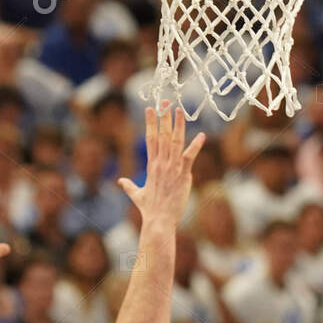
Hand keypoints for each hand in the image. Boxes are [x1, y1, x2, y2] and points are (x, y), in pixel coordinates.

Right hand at [118, 104, 204, 225]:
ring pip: (175, 142)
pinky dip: (196, 146)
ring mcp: (172, 168)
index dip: (151, 122)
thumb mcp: (137, 195)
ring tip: (179, 110)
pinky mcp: (182, 175)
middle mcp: (160, 163)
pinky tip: (201, 135)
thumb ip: (129, 186)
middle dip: (164, 117)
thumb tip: (121, 181)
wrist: (158, 220)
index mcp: (151, 165)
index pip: (150, 139)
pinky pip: (189, 157)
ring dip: (178, 125)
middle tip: (166, 101)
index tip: (150, 109)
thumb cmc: (149, 210)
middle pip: (162, 135)